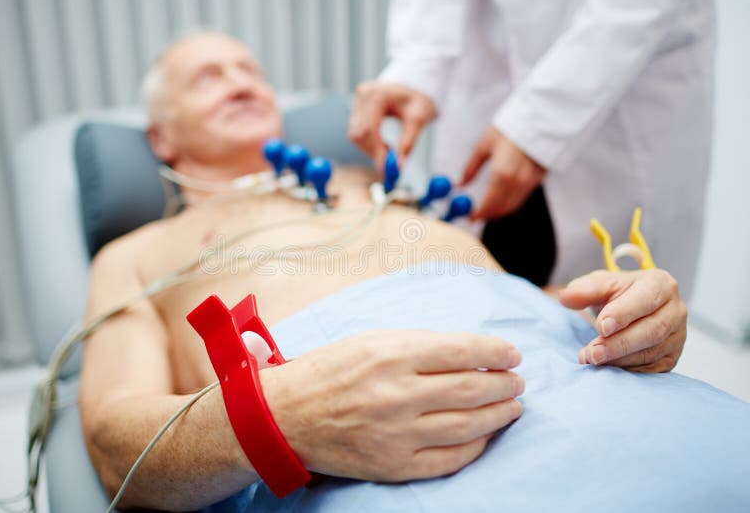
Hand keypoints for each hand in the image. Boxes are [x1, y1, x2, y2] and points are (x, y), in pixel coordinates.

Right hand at [261, 329, 523, 480]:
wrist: (285, 414)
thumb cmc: (331, 370)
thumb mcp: (371, 339)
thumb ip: (419, 344)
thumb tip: (470, 353)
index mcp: (391, 354)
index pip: (462, 351)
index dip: (496, 352)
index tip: (512, 354)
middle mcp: (396, 394)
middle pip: (471, 389)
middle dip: (505, 384)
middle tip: (518, 381)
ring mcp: (396, 434)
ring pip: (467, 425)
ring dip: (499, 414)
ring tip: (513, 406)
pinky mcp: (393, 465)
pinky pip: (449, 460)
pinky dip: (475, 446)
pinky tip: (485, 434)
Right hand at [348, 81, 435, 168]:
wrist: (415, 83)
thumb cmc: (419, 98)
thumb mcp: (418, 118)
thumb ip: (407, 142)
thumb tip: (398, 166)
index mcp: (377, 94)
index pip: (369, 129)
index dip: (376, 152)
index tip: (386, 170)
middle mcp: (363, 95)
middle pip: (358, 133)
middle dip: (372, 152)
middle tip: (389, 163)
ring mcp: (357, 101)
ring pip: (355, 135)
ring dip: (370, 148)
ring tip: (389, 149)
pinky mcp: (356, 108)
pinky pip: (356, 132)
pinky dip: (369, 143)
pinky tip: (382, 142)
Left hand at [461, 126, 545, 220]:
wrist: (540, 119)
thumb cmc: (510, 128)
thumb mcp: (484, 145)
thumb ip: (471, 168)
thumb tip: (460, 183)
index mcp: (501, 174)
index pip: (488, 205)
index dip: (477, 214)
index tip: (468, 216)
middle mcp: (517, 182)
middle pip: (501, 209)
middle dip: (487, 215)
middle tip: (476, 214)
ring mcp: (529, 182)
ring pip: (512, 206)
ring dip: (499, 210)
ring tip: (486, 207)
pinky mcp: (538, 179)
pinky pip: (521, 198)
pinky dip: (509, 202)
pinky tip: (501, 197)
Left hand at [558, 269, 686, 372]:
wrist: (631, 309)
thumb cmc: (616, 294)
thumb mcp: (600, 285)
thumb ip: (583, 289)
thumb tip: (564, 297)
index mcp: (660, 284)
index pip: (646, 300)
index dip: (624, 314)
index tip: (601, 327)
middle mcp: (675, 310)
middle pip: (652, 330)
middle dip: (619, 344)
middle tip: (591, 353)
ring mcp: (677, 335)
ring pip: (652, 352)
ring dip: (620, 360)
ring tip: (592, 360)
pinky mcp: (672, 356)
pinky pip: (653, 368)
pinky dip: (628, 370)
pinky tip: (608, 369)